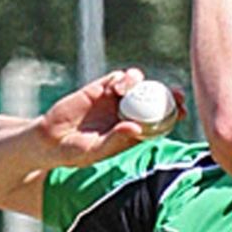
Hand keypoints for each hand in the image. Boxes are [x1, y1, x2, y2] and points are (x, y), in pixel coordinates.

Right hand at [38, 69, 183, 165]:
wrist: (48, 141)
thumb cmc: (72, 153)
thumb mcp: (94, 151)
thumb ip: (114, 140)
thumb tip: (136, 128)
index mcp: (129, 133)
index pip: (157, 122)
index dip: (172, 116)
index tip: (183, 112)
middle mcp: (125, 115)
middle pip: (152, 101)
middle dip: (167, 95)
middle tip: (178, 93)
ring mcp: (113, 101)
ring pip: (138, 87)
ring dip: (144, 84)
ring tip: (141, 87)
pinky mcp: (99, 88)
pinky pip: (118, 78)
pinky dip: (123, 78)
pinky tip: (119, 86)